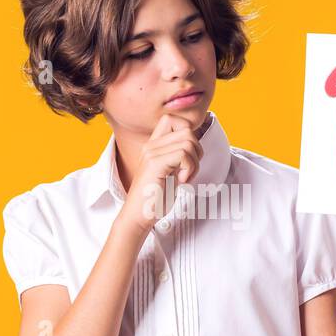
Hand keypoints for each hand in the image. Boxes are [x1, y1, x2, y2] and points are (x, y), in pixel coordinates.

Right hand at [117, 112, 203, 236]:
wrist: (138, 216)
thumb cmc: (155, 198)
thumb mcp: (169, 172)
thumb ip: (177, 157)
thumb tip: (196, 146)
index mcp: (153, 146)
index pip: (173, 119)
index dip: (188, 132)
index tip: (189, 155)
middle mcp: (151, 146)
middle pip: (186, 129)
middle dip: (197, 150)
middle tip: (189, 169)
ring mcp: (151, 153)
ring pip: (188, 141)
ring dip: (195, 161)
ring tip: (185, 177)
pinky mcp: (155, 164)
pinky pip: (183, 154)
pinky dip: (190, 168)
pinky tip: (182, 181)